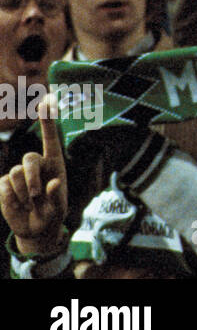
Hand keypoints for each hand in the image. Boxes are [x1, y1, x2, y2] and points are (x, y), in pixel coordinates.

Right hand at [0, 100, 67, 256]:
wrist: (36, 227)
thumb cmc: (52, 213)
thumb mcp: (58, 209)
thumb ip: (56, 197)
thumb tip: (53, 184)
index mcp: (54, 163)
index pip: (51, 139)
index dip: (47, 121)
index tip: (46, 102)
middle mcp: (36, 164)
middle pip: (29, 159)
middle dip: (32, 178)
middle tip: (37, 196)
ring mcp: (18, 174)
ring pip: (15, 174)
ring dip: (23, 193)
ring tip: (30, 204)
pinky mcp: (4, 185)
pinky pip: (3, 186)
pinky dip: (10, 199)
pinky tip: (18, 206)